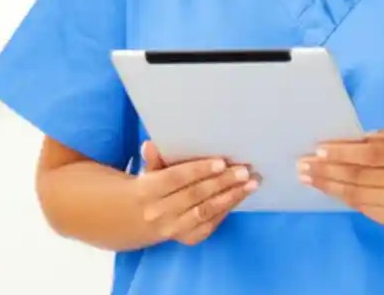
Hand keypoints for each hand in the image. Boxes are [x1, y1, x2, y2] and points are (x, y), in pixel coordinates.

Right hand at [131, 141, 259, 245]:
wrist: (133, 225)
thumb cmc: (145, 191)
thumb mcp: (145, 174)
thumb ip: (153, 160)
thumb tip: (150, 144)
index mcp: (147, 191)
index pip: (175, 178)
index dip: (198, 170)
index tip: (221, 162)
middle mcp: (159, 212)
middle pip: (194, 196)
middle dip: (222, 182)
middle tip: (244, 171)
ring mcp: (173, 229)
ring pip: (205, 213)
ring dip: (230, 198)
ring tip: (251, 185)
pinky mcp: (185, 239)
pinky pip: (208, 226)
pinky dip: (225, 211)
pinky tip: (239, 197)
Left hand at [297, 129, 383, 226]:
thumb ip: (379, 138)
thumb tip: (345, 142)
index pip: (370, 155)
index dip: (342, 153)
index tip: (318, 150)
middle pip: (358, 176)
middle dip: (326, 170)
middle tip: (302, 165)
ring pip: (354, 193)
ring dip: (326, 185)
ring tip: (305, 177)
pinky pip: (357, 205)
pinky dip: (337, 195)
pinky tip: (323, 187)